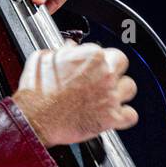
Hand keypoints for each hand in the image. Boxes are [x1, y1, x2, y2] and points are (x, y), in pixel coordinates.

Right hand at [10, 43, 137, 147]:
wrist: (34, 119)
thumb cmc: (37, 91)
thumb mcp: (42, 59)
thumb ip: (61, 50)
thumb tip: (69, 47)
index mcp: (91, 56)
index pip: (104, 50)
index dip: (95, 59)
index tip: (88, 65)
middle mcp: (105, 73)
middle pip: (122, 63)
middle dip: (113, 68)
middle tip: (101, 76)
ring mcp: (110, 96)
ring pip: (130, 87)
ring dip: (121, 90)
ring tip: (108, 94)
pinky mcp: (111, 118)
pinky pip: (131, 115)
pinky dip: (124, 116)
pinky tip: (115, 114)